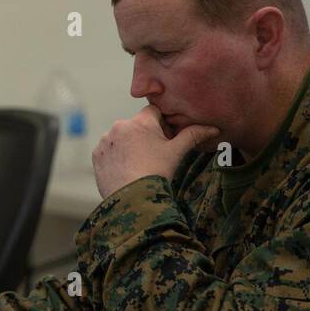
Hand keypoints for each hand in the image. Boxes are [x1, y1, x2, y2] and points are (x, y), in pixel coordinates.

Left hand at [92, 105, 219, 197]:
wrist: (132, 199)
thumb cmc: (156, 173)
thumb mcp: (177, 153)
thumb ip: (193, 135)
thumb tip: (213, 128)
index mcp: (139, 122)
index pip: (153, 111)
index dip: (161, 124)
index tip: (165, 139)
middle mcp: (119, 127)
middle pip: (137, 125)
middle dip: (145, 136)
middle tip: (154, 156)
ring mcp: (105, 141)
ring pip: (121, 137)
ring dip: (129, 145)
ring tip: (139, 165)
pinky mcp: (96, 155)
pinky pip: (109, 150)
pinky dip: (116, 157)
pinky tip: (126, 170)